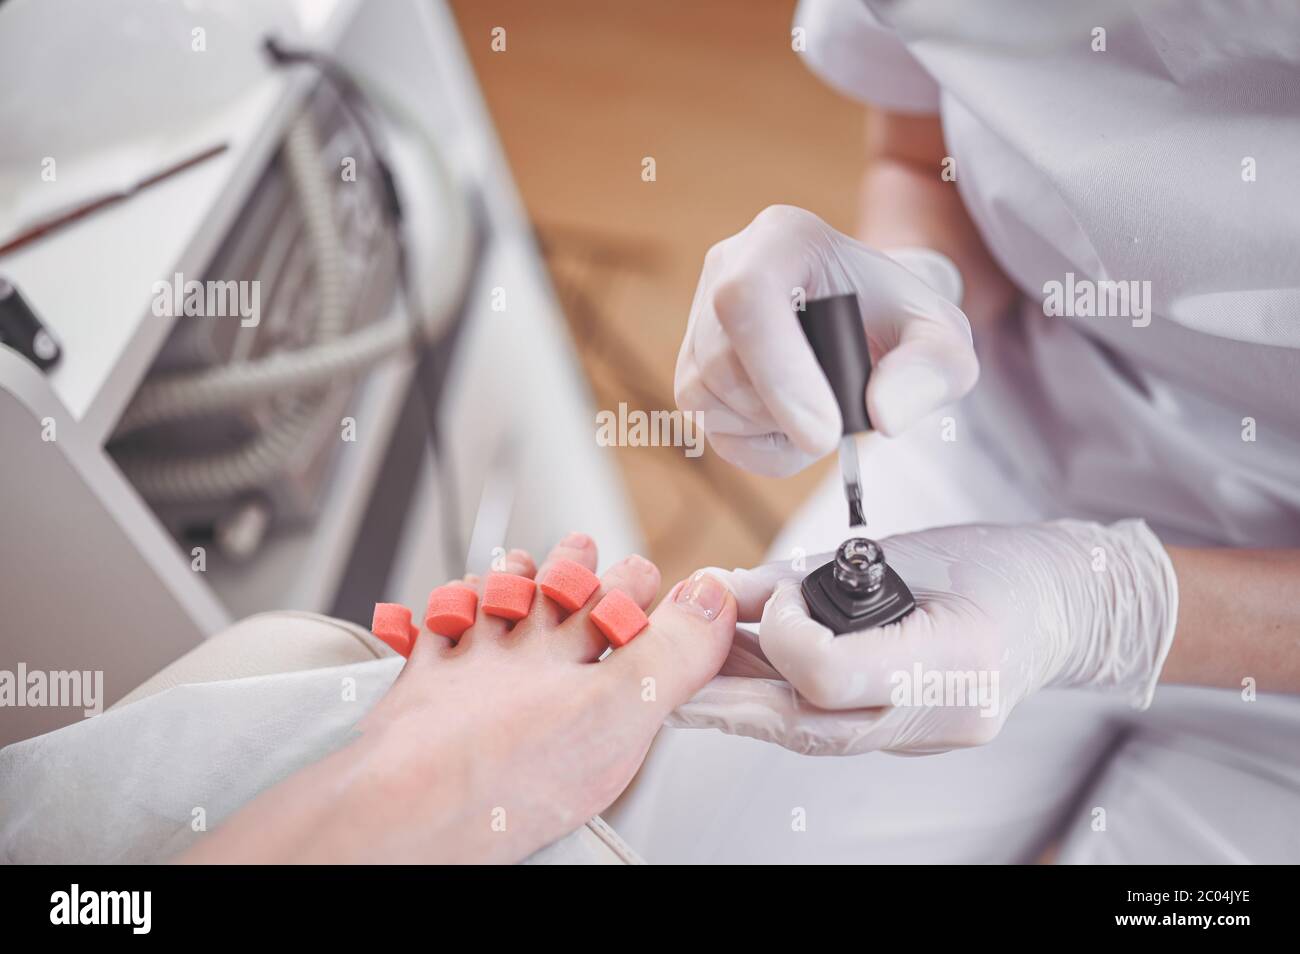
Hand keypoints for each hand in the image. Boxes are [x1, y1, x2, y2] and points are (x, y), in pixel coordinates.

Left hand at [669, 520, 1178, 754]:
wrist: (1067, 604)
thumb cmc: (1002, 563)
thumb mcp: (904, 549)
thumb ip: (808, 576)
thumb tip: (721, 589)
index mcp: (957, 657)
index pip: (831, 676)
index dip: (779, 636)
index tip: (769, 598)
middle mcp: (942, 712)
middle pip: (808, 725)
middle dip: (726, 702)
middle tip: (664, 684)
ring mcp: (929, 734)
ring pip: (812, 735)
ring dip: (743, 704)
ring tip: (687, 677)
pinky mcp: (913, 735)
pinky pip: (833, 727)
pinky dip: (782, 702)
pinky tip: (740, 679)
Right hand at [674, 205, 975, 476]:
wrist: (863, 321)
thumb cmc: (896, 319)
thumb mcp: (941, 334)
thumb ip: (933, 369)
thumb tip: (882, 412)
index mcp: (782, 237)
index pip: (747, 297)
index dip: (778, 372)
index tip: (824, 433)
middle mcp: (725, 269)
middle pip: (724, 365)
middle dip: (785, 414)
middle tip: (840, 422)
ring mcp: (699, 321)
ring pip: (709, 399)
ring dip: (775, 428)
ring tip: (821, 404)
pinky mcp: (691, 369)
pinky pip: (711, 429)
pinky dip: (761, 444)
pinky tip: (793, 418)